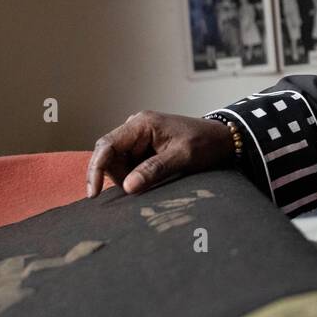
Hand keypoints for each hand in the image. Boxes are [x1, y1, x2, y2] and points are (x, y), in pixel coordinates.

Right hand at [86, 110, 235, 197]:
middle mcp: (135, 128)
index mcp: (141, 124)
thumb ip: (154, 170)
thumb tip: (128, 187)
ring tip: (158, 177)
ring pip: (118, 165)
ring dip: (129, 178)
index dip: (96, 169)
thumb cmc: (205, 143)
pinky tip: (152, 180)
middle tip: (141, 188)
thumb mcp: (182, 157)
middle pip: (109, 157)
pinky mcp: (144, 150)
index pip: (107, 145)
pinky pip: (130, 167)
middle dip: (118, 177)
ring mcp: (138, 139)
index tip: (93, 193)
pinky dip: (136, 178)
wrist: (223, 140)